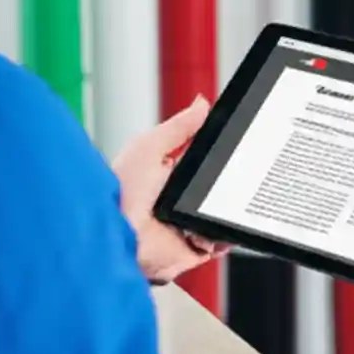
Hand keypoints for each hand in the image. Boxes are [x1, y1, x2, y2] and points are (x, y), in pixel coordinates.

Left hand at [112, 95, 230, 283]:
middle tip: (236, 173)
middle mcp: (177, 203)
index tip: (234, 146)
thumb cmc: (119, 193)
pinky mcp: (193, 249)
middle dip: (228, 183)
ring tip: (223, 200)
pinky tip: (218, 224)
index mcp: (167, 176)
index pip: (200, 163)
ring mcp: (186, 227)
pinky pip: (220, 241)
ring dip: (227, 208)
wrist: (117, 234)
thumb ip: (178, 127)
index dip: (216, 156)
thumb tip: (202, 104)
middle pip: (215, 189)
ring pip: (221, 215)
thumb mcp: (149, 146)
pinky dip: (225, 234)